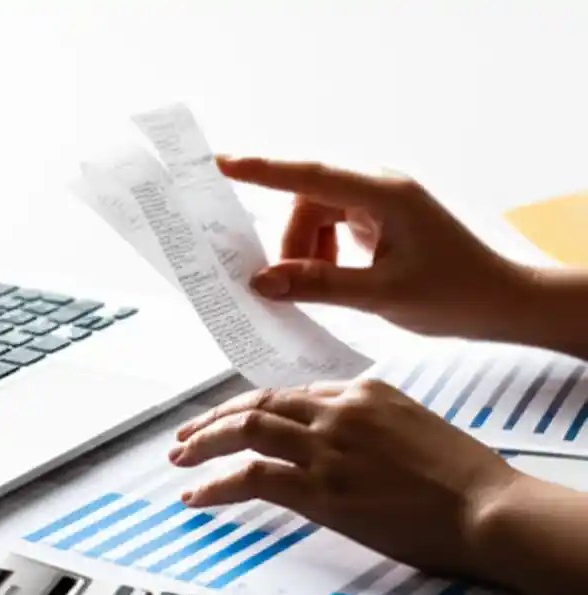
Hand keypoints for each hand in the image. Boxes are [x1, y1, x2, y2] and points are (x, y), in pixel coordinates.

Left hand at [171, 379, 524, 576]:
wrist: (487, 508)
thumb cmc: (463, 478)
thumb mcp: (414, 425)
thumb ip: (370, 422)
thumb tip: (339, 436)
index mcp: (363, 391)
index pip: (291, 394)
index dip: (253, 409)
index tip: (232, 422)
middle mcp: (337, 410)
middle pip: (258, 404)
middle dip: (214, 419)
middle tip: (186, 435)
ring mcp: (326, 448)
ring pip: (245, 429)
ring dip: (203, 443)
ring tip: (179, 457)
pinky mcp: (320, 489)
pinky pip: (251, 477)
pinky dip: (216, 483)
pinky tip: (197, 494)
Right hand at [217, 156, 534, 338]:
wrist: (502, 303)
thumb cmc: (454, 295)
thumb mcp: (381, 296)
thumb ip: (318, 286)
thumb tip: (261, 282)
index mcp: (384, 194)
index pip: (310, 176)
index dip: (262, 170)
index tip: (219, 163)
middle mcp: (379, 187)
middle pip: (306, 199)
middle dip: (291, 241)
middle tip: (285, 286)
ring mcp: (379, 201)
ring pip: (315, 215)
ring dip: (305, 251)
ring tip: (318, 289)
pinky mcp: (379, 218)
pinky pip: (331, 226)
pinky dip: (321, 254)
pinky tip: (333, 281)